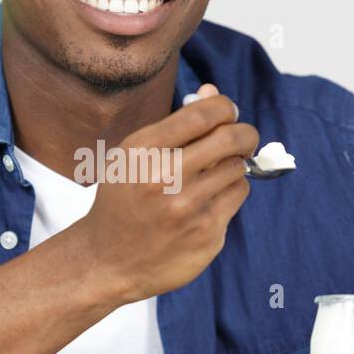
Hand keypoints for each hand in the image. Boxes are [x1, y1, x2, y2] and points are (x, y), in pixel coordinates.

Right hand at [79, 91, 258, 302]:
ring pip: (238, 168)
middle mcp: (164, 178)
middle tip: (244, 137)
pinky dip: (230, 191)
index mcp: (142, 151)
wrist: (108, 260)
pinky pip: (237, 196)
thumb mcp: (134, 156)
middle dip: (245, 133)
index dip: (225, 107)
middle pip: (230, 137)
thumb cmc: (123, 200)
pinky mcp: (206, 233)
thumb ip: (176, 124)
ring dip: (235, 165)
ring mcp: (188, 209)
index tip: (228, 112)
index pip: (203, 114)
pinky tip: (209, 199)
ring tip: (216, 174)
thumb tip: (214, 93)